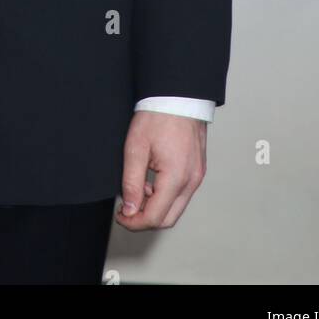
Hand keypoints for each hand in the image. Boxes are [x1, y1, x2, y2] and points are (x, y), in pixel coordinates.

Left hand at [115, 110, 206, 229]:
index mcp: (176, 177)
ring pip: (176, 208)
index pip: (155, 217)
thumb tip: (130, 210)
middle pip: (168, 219)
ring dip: (155, 207)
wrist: (178, 96)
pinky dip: (165, 195)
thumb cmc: (158, 116)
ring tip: (138, 188)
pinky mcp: (197, 170)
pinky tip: (151, 181)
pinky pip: (182, 194)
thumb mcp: (136, 148)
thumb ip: (131, 183)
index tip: (120, 215)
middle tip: (126, 208)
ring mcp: (197, 176)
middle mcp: (191, 181)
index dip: (134, 222)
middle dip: (144, 219)